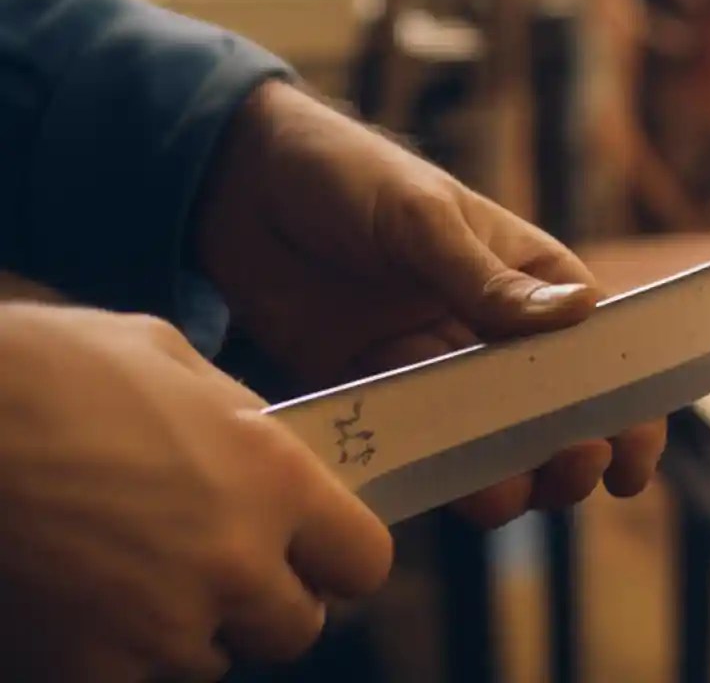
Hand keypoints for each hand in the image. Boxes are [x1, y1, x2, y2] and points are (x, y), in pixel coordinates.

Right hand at [0, 299, 390, 680]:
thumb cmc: (46, 370)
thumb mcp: (166, 357)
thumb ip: (237, 418)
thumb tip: (266, 447)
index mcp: (273, 480)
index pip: (366, 562)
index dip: (340, 560)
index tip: (314, 552)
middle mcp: (237, 565)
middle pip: (297, 628)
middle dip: (265, 602)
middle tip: (216, 565)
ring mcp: (165, 629)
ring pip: (212, 660)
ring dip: (188, 628)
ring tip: (129, 573)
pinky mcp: (91, 672)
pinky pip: (134, 678)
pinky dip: (113, 654)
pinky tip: (77, 602)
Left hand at [194, 80, 665, 527]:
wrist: (237, 186)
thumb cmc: (349, 174)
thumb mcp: (423, 216)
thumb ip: (487, 278)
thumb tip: (578, 314)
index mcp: (524, 274)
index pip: (595, 343)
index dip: (625, 401)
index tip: (634, 455)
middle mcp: (489, 328)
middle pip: (551, 406)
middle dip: (572, 447)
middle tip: (573, 466)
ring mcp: (434, 364)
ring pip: (490, 438)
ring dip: (510, 472)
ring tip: (509, 490)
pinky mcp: (376, 390)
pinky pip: (418, 441)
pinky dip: (437, 470)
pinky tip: (447, 487)